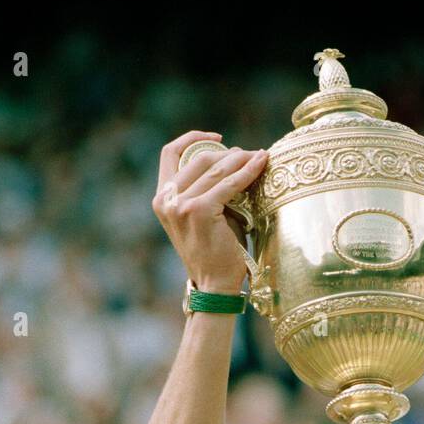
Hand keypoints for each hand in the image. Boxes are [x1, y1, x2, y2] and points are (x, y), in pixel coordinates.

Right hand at [152, 131, 266, 294]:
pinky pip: (229, 184)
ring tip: (258, 156)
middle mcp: (166, 200)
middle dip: (226, 153)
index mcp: (161, 198)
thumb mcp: (201, 214)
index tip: (217, 139)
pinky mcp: (200, 211)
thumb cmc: (214, 252)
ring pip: (215, 168)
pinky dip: (247, 171)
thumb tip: (233, 158)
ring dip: (240, 159)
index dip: (193, 138)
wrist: (214, 285)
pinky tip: (261, 163)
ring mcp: (181, 205)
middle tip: (248, 154)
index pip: (170, 153)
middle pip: (198, 157)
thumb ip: (205, 188)